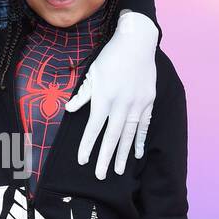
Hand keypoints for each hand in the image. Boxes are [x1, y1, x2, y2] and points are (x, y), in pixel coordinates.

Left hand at [66, 10, 157, 177]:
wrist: (137, 42)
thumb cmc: (111, 57)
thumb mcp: (93, 73)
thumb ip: (83, 93)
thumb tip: (69, 108)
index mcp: (104, 97)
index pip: (94, 127)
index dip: (88, 145)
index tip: (83, 160)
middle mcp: (121, 103)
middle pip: (112, 136)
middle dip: (105, 157)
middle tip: (100, 175)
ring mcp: (137, 103)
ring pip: (129, 134)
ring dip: (123, 154)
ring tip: (119, 170)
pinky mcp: (149, 101)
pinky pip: (145, 125)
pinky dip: (141, 140)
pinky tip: (138, 154)